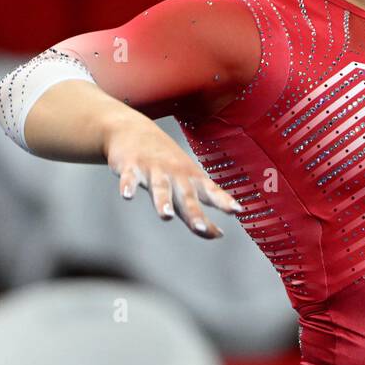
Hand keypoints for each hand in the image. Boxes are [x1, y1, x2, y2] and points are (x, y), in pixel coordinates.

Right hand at [104, 116, 243, 239]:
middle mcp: (175, 174)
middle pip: (186, 195)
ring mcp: (153, 169)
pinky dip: (128, 186)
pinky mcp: (131, 166)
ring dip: (163, 202)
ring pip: (160, 187)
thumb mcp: (186, 182)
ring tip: (166, 216)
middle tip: (200, 228)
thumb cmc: (166, 162)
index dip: (223, 201)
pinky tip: (127, 196)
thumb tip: (218, 235)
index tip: (237, 211)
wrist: (134, 130)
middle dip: (193, 212)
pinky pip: (130, 178)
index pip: (210, 192)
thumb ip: (199, 209)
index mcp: (191, 179)